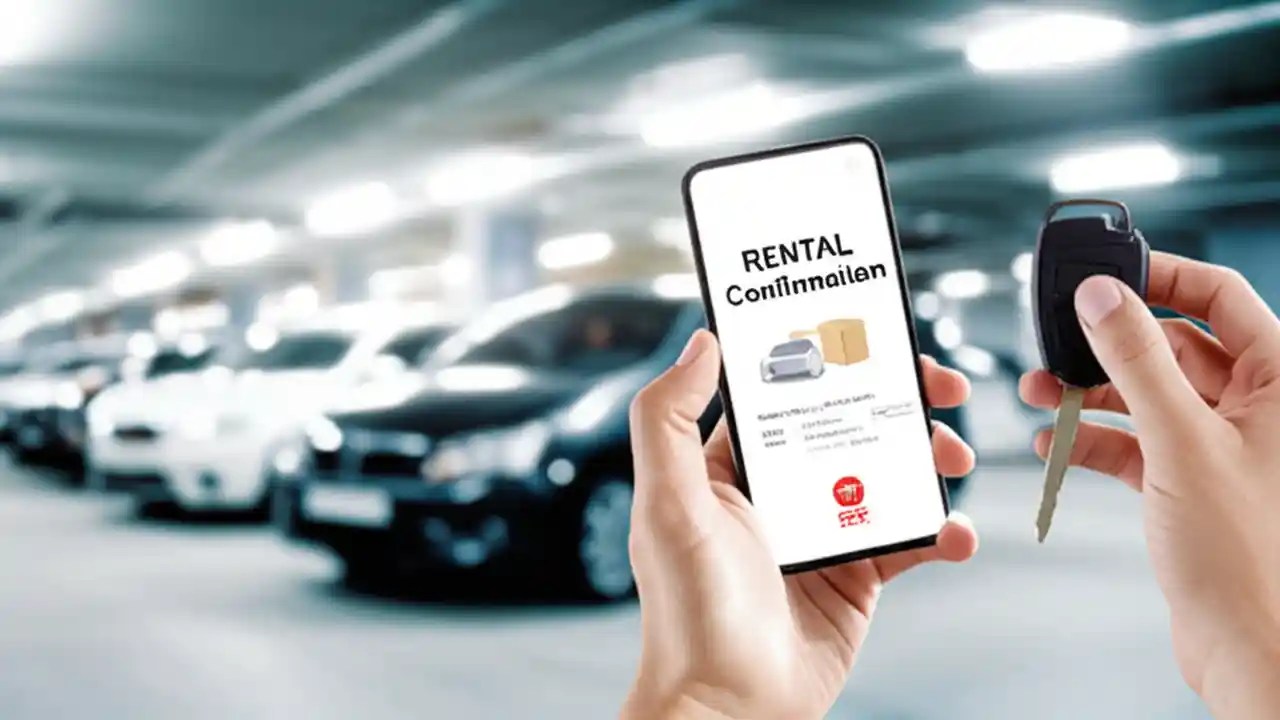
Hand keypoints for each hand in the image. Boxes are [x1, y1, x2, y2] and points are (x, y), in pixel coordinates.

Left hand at [622, 329, 977, 719]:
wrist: (732, 707)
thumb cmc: (688, 612)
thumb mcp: (668, 504)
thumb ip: (668, 418)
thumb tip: (700, 341)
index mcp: (728, 466)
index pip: (782, 390)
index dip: (827, 358)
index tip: (870, 337)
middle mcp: (777, 492)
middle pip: (848, 421)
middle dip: (898, 398)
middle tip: (941, 386)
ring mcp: (820, 532)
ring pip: (887, 472)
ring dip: (928, 455)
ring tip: (952, 457)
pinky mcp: (856, 577)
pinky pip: (910, 540)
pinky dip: (942, 531)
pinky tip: (955, 533)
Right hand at [1019, 252, 1279, 716]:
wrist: (1248, 646)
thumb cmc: (1245, 554)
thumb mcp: (1180, 440)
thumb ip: (1136, 362)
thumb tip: (1103, 296)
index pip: (1220, 296)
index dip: (1162, 275)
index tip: (1107, 272)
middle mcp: (1256, 407)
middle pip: (1174, 346)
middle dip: (1109, 346)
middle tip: (1058, 341)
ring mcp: (1222, 446)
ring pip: (1149, 396)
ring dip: (1092, 394)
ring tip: (1041, 393)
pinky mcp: (1191, 482)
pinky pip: (1137, 442)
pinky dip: (1095, 440)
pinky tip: (1058, 443)